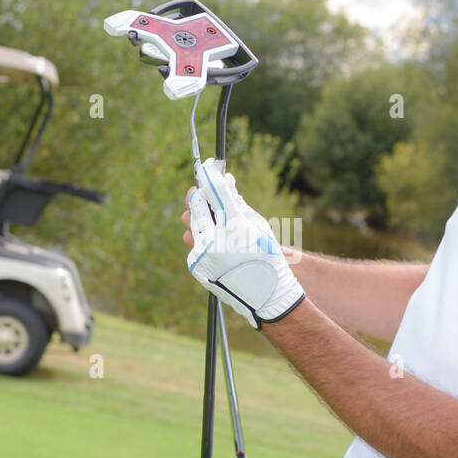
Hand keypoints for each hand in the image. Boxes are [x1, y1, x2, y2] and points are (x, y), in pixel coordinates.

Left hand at [184, 158, 304, 329]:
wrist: (265, 293)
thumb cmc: (265, 253)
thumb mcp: (256, 224)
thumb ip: (236, 202)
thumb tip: (224, 179)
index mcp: (235, 225)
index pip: (215, 190)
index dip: (209, 173)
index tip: (207, 164)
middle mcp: (216, 238)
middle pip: (196, 203)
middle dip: (199, 193)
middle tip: (205, 189)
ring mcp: (203, 253)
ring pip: (191, 222)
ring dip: (200, 216)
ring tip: (215, 222)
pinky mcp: (195, 264)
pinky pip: (194, 241)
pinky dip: (203, 238)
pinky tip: (216, 245)